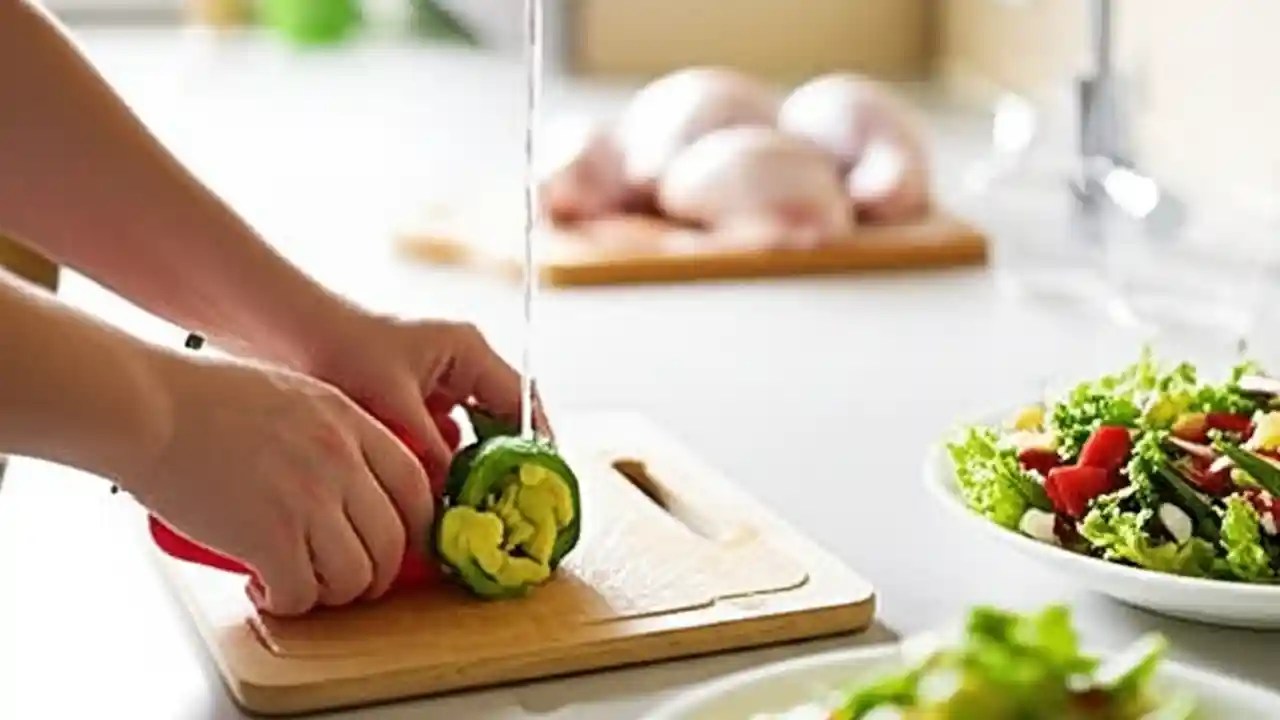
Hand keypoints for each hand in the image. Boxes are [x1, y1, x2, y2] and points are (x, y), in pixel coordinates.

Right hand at [128, 354, 430, 615]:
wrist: (149, 408)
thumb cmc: (205, 397)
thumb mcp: (296, 394)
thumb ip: (334, 431)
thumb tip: (353, 477)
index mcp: (350, 424)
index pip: (416, 486)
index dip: (414, 526)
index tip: (400, 543)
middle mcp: (340, 462)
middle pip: (393, 541)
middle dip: (376, 574)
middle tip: (348, 581)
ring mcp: (308, 500)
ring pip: (355, 576)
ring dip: (332, 593)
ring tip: (302, 583)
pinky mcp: (268, 537)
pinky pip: (301, 593)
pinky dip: (287, 602)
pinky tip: (264, 587)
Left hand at [301, 312, 551, 480]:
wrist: (285, 332)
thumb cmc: (340, 349)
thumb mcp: (393, 405)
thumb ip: (429, 452)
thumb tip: (452, 498)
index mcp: (468, 352)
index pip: (522, 400)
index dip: (536, 444)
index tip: (539, 484)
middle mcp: (460, 366)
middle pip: (501, 422)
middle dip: (502, 464)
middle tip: (503, 505)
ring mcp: (436, 384)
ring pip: (470, 436)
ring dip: (468, 469)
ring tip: (466, 505)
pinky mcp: (413, 402)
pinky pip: (441, 441)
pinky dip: (439, 466)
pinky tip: (430, 494)